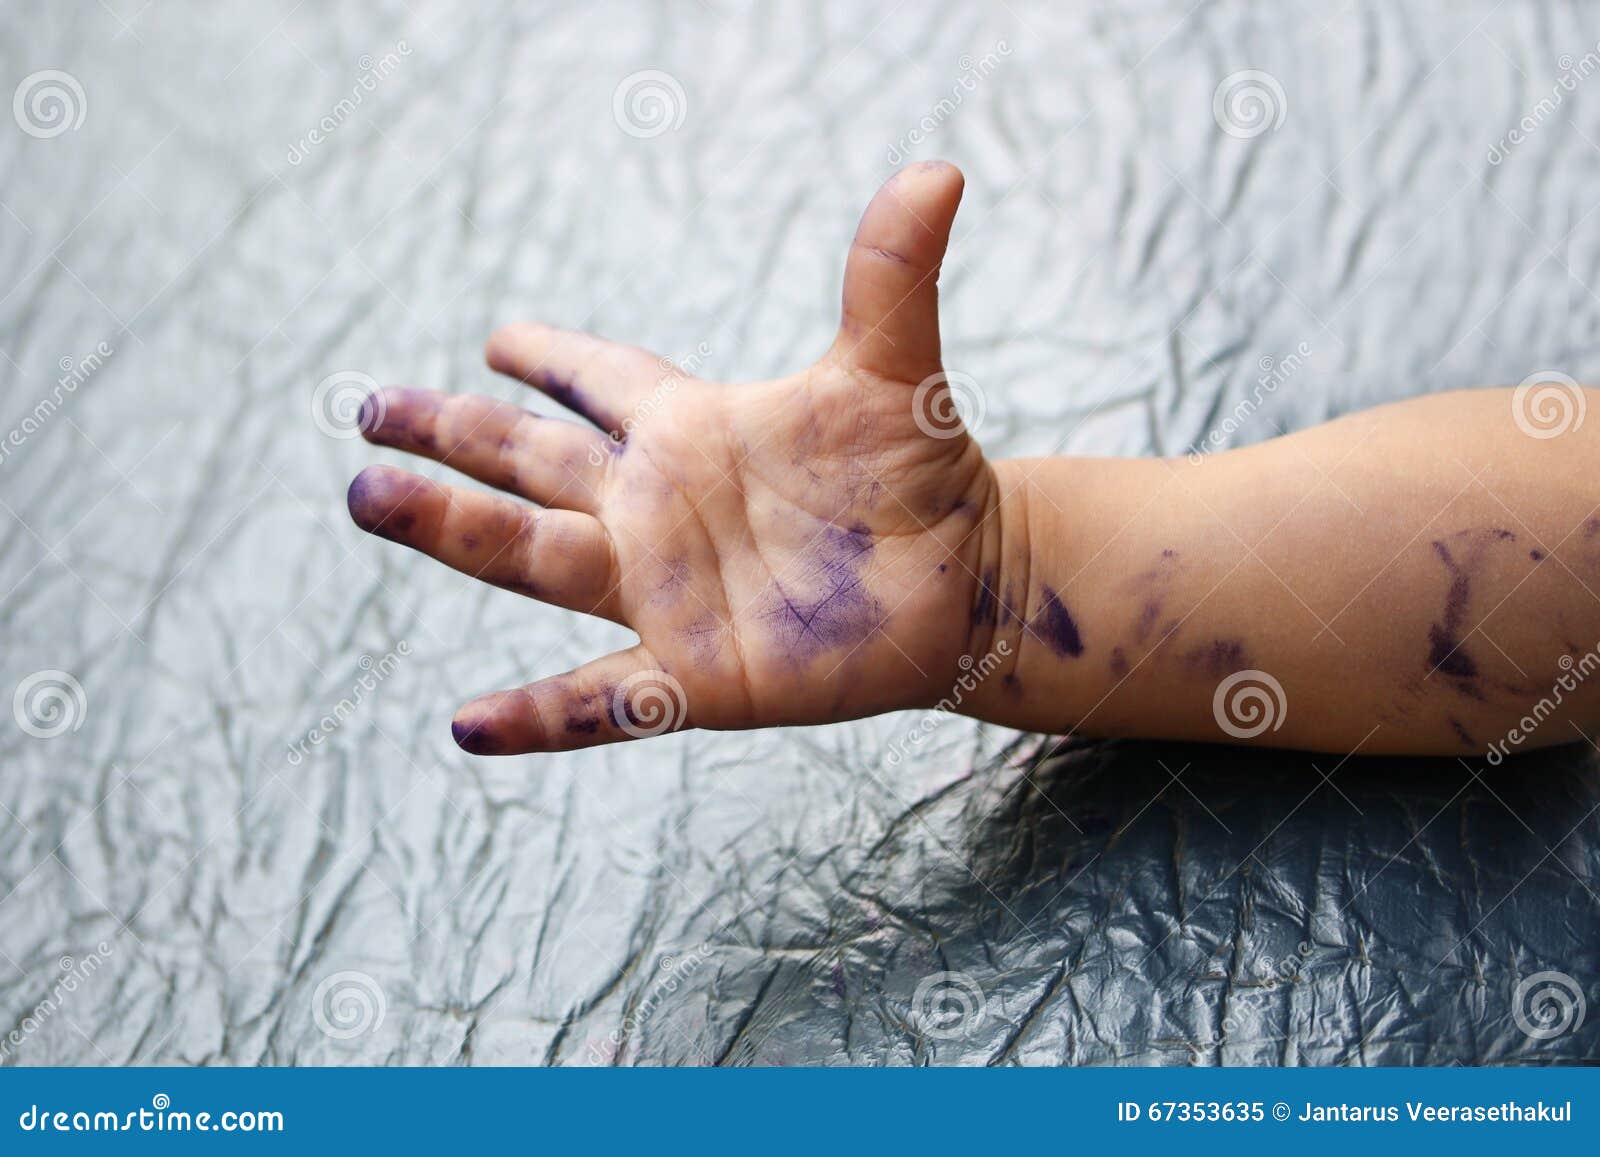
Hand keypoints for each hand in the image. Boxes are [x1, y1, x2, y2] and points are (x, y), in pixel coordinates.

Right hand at [347, 162, 998, 754]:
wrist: (967, 583)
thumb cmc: (924, 475)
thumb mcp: (895, 372)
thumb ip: (890, 276)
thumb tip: (939, 169)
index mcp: (692, 430)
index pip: (601, 381)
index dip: (551, 356)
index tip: (496, 338)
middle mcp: (659, 509)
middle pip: (531, 465)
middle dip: (452, 434)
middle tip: (366, 411)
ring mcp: (669, 592)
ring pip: (536, 560)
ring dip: (452, 531)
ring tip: (369, 495)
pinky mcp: (698, 673)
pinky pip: (601, 701)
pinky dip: (539, 715)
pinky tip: (470, 725)